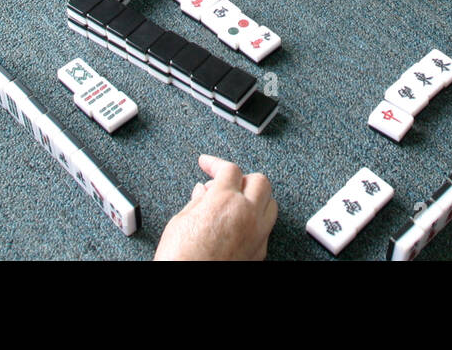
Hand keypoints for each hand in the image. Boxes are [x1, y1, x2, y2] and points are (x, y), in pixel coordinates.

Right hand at [154, 155, 277, 259]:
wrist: (189, 289)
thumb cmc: (181, 259)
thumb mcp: (180, 223)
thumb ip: (196, 202)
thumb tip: (202, 192)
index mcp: (226, 201)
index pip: (230, 169)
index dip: (215, 163)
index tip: (206, 163)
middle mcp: (247, 215)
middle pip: (259, 181)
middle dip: (241, 178)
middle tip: (223, 182)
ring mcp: (258, 235)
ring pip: (270, 203)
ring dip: (255, 197)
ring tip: (235, 201)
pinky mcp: (260, 252)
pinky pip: (267, 227)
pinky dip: (256, 220)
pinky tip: (240, 223)